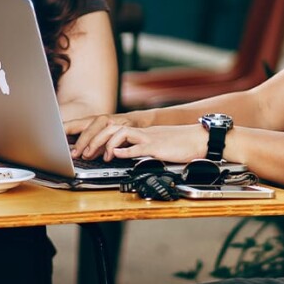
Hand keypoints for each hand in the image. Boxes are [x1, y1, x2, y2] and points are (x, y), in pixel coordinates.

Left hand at [66, 113, 142, 158]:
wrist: (142, 120)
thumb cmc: (118, 129)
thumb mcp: (103, 136)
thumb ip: (92, 145)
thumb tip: (78, 154)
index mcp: (94, 122)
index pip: (76, 124)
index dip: (65, 130)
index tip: (54, 137)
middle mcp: (104, 120)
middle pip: (89, 128)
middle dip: (81, 142)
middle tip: (74, 154)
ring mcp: (116, 123)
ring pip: (103, 131)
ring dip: (95, 144)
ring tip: (89, 155)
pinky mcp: (128, 128)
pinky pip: (120, 135)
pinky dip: (113, 146)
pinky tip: (109, 156)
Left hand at [87, 123, 208, 163]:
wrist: (200, 139)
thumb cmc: (182, 143)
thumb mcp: (157, 143)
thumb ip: (140, 146)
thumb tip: (123, 153)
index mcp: (141, 130)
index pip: (113, 127)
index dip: (97, 136)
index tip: (86, 147)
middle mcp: (142, 131)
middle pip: (111, 127)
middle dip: (93, 139)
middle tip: (84, 153)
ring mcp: (149, 137)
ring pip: (120, 133)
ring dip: (105, 144)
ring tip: (99, 156)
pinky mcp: (156, 146)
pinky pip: (137, 146)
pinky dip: (123, 151)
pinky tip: (114, 154)